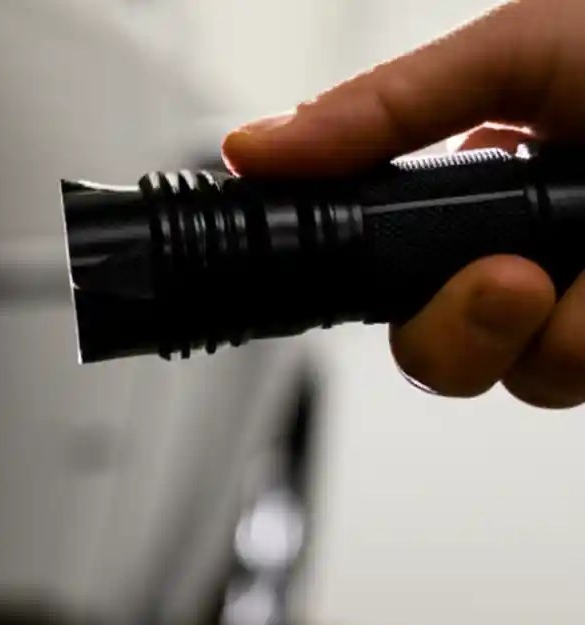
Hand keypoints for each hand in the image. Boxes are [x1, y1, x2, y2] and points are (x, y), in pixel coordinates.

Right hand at [221, 0, 584, 408]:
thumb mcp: (523, 56)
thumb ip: (387, 109)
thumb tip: (260, 146)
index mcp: (492, 186)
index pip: (388, 262)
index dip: (369, 279)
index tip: (369, 275)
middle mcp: (537, 254)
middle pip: (434, 347)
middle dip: (459, 327)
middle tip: (515, 279)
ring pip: (519, 377)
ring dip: (562, 333)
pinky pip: (583, 381)